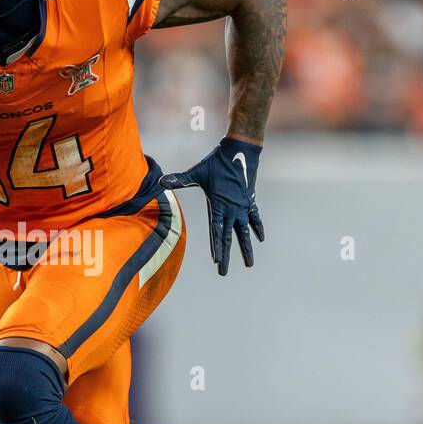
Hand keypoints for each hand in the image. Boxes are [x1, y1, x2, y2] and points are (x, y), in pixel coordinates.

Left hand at [160, 137, 263, 275]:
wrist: (240, 150)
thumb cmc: (216, 162)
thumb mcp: (197, 172)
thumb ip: (180, 179)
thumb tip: (162, 181)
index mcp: (219, 206)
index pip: (217, 231)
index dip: (216, 247)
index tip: (217, 262)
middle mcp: (232, 209)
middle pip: (230, 238)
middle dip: (227, 256)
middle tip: (224, 273)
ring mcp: (242, 206)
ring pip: (245, 232)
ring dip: (247, 248)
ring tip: (249, 264)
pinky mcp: (249, 200)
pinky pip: (255, 217)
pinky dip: (257, 227)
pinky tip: (260, 238)